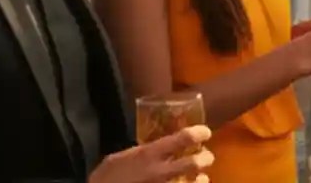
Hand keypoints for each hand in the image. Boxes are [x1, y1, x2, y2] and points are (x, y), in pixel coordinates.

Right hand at [89, 125, 212, 182]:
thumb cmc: (104, 180)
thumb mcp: (117, 160)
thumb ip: (139, 153)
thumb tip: (153, 148)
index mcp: (148, 155)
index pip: (182, 138)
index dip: (198, 133)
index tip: (204, 132)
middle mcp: (159, 172)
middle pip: (194, 163)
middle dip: (205, 159)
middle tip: (206, 157)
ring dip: (200, 181)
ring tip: (201, 179)